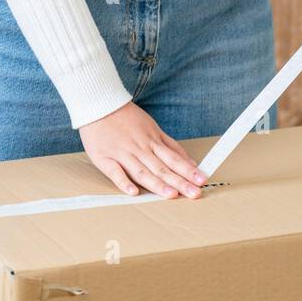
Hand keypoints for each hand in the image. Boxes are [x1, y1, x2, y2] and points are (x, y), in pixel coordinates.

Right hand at [79, 101, 206, 199]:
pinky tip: (133, 192)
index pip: (174, 159)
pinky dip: (123, 182)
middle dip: (179, 181)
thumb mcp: (152, 127)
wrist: (99, 105)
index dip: (188, 171)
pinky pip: (115, 172)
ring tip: (172, 195)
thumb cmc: (127, 118)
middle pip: (162, 168)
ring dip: (157, 184)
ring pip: (142, 171)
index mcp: (152, 141)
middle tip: (195, 193)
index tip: (202, 181)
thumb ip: (170, 146)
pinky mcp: (104, 158)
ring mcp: (122, 154)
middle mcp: (140, 149)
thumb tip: (190, 162)